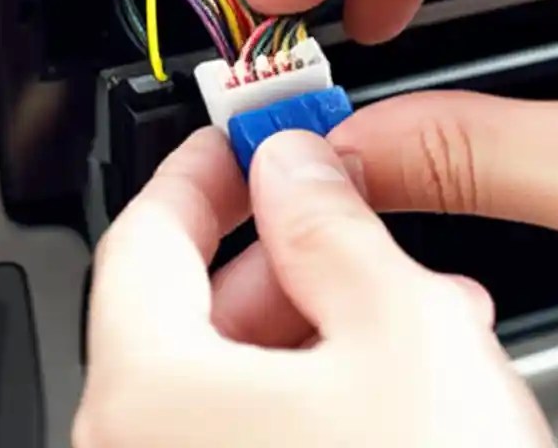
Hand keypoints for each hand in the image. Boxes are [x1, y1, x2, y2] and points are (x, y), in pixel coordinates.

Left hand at [74, 128, 552, 447]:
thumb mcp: (402, 331)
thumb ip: (333, 228)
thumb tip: (294, 170)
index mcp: (149, 391)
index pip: (142, 238)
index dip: (201, 172)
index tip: (243, 140)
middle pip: (188, 315)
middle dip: (285, 258)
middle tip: (353, 223)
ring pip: (230, 385)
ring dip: (316, 330)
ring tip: (415, 311)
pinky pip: (249, 444)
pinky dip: (314, 401)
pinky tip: (397, 389)